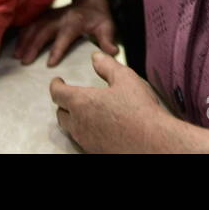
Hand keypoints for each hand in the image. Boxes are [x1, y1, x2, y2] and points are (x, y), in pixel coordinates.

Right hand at [14, 0, 118, 66]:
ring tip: (16, 55)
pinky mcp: (45, 15)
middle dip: (33, 46)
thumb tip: (112, 53)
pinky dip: (22, 34)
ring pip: (34, 27)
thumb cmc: (98, 16)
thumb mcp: (107, 26)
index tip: (50, 64)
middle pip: (44, 31)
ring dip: (24, 40)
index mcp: (74, 22)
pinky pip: (31, 23)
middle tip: (24, 61)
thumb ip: (107, 40)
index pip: (64, 37)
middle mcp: (60, 18)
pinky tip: (16, 45)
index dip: (57, 50)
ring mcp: (50, 16)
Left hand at [50, 52, 178, 152]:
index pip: (58, 93)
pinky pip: (84, 141)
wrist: (152, 143)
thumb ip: (107, 66)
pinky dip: (86, 133)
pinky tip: (98, 129)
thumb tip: (96, 58)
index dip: (56, 85)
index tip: (57, 81)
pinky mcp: (96, 152)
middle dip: (63, 104)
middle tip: (70, 97)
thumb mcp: (125, 78)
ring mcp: (87, 141)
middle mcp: (79, 124)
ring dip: (73, 120)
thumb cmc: (139, 110)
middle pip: (61, 114)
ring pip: (71, 130)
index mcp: (81, 102)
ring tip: (83, 113)